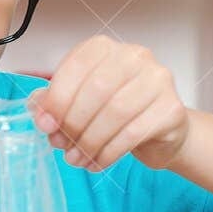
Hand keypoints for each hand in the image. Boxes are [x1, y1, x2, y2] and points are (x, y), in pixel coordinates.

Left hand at [35, 35, 189, 170]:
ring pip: (115, 113)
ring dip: (89, 142)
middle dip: (73, 123)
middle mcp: (135, 56)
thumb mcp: (78, 100)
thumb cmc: (111, 110)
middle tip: (61, 145)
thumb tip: (40, 115)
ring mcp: (158, 80)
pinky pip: (133, 133)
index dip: (57, 99)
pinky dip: (108, 153)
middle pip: (96, 90)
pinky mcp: (172, 109)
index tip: (46, 125)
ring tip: (76, 159)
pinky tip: (96, 163)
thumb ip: (54, 101)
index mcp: (104, 48)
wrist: (158, 130)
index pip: (76, 67)